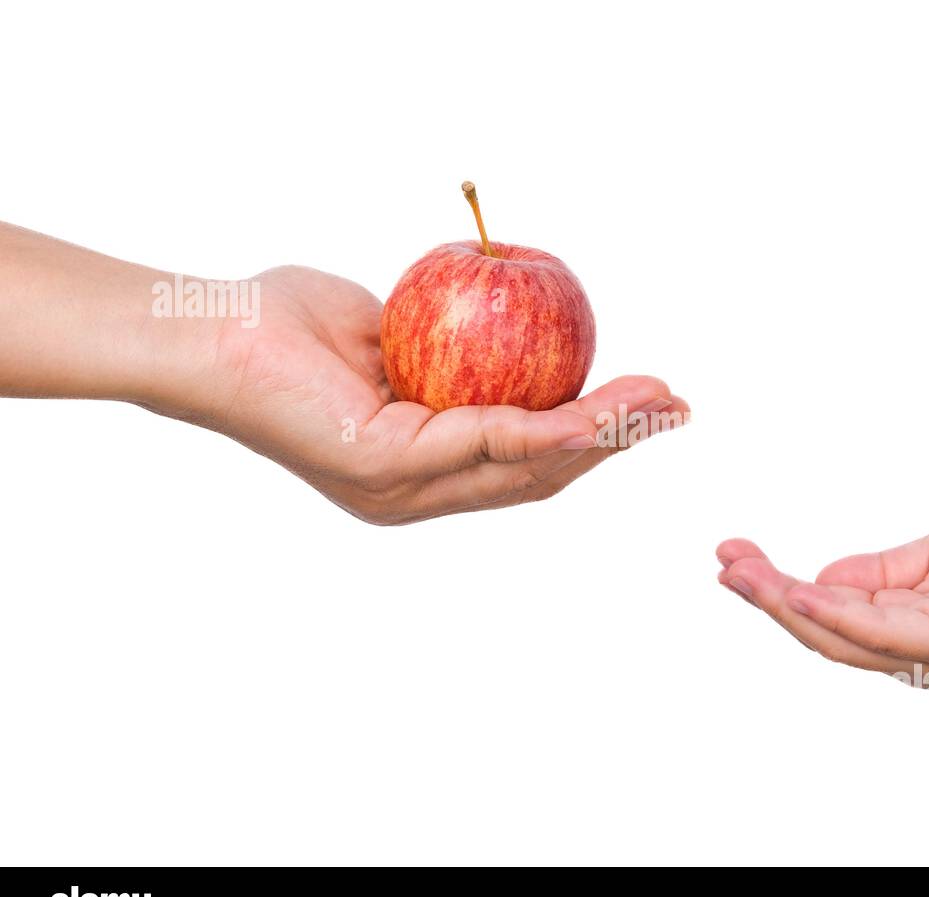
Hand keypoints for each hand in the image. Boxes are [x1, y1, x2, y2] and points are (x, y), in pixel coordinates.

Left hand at [198, 266, 686, 523]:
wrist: (205, 331)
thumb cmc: (283, 323)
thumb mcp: (390, 330)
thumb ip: (448, 346)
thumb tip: (504, 321)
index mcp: (420, 469)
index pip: (523, 461)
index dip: (591, 438)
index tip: (646, 401)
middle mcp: (416, 494)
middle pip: (539, 476)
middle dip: (615, 443)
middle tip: (675, 407)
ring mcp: (401, 492)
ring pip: (524, 469)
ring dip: (599, 438)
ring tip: (656, 406)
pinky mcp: (383, 470)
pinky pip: (483, 444)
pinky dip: (546, 428)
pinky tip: (592, 411)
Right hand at [716, 511, 928, 684]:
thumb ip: (876, 571)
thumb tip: (820, 576)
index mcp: (897, 621)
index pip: (822, 606)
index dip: (775, 584)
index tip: (732, 554)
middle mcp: (902, 643)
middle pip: (817, 628)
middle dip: (765, 597)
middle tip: (722, 564)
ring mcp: (922, 647)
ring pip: (836, 636)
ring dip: (784, 606)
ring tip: (741, 574)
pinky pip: (878, 632)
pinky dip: (833, 614)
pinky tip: (798, 591)